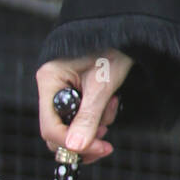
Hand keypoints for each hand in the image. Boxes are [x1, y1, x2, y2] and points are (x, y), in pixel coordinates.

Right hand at [36, 49, 134, 164]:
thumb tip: (75, 147)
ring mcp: (63, 89)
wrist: (129, 30)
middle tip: (106, 137)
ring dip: (95, 123)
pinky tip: (111, 101)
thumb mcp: (102, 84)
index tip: (98, 148)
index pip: (50, 126)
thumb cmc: (113, 47)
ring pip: (73, 125)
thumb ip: (88, 117)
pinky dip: (97, 115)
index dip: (71, 143)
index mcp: (50, 80)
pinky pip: (81, 115)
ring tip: (111, 105)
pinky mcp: (76, 91)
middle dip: (85, 136)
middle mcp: (52, 86)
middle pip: (59, 130)